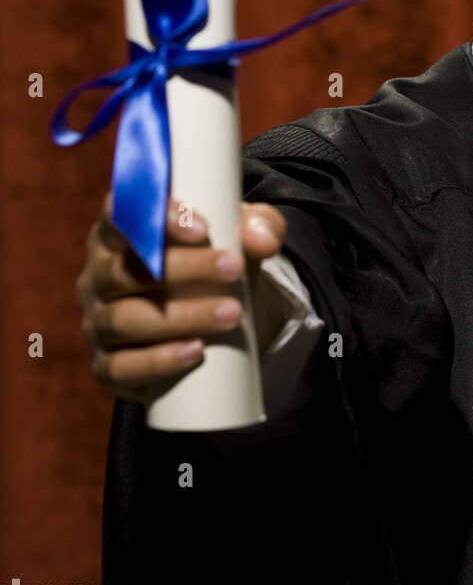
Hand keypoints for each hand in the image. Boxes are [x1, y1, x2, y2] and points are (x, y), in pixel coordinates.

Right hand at [77, 194, 287, 401]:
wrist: (212, 318)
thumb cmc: (214, 260)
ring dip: (182, 317)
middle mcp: (97, 275)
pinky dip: (158, 361)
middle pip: (126, 270)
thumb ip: (258, 226)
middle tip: (233, 268)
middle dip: (184, 269)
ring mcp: (97, 322)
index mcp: (117, 233)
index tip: (204, 228)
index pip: (120, 215)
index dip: (154, 219)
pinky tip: (195, 352)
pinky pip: (120, 368)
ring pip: (125, 319)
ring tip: (232, 313)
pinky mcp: (106, 365)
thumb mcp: (239, 234)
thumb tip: (262, 241)